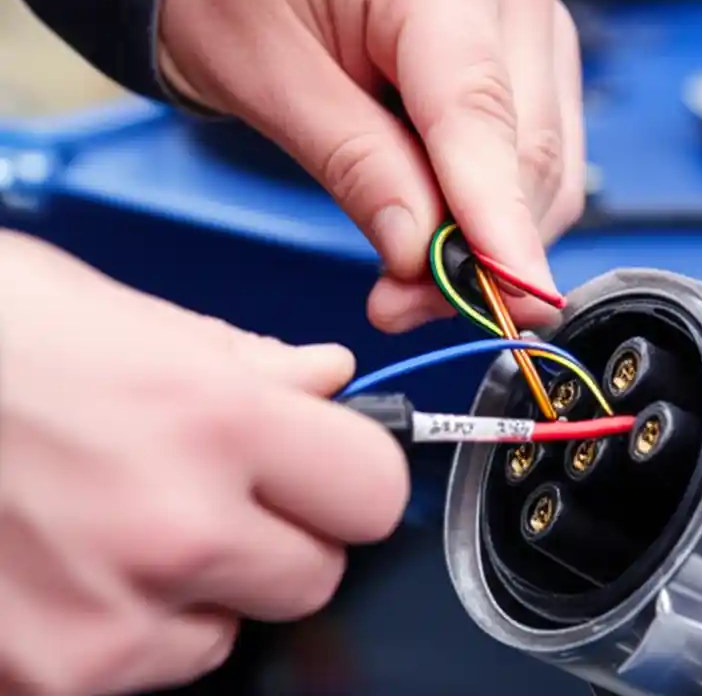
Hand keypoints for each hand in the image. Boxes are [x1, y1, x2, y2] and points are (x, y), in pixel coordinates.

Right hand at [0, 232, 407, 694]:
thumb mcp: (132, 318)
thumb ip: (254, 365)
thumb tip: (332, 384)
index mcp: (213, 420)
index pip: (375, 492)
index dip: (352, 477)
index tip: (327, 469)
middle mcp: (171, 528)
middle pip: (316, 576)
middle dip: (283, 538)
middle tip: (215, 493)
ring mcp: (106, 617)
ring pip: (230, 634)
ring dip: (200, 592)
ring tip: (116, 524)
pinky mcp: (50, 676)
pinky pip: (144, 670)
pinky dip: (126, 629)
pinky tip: (67, 566)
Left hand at [156, 0, 584, 332]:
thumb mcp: (265, 72)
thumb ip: (353, 162)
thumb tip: (420, 254)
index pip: (482, 112)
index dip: (498, 220)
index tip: (510, 301)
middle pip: (528, 149)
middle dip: (478, 250)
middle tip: (400, 306)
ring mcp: (526, 18)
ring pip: (545, 161)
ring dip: (488, 239)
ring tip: (406, 280)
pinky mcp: (526, 50)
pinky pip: (534, 147)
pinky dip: (492, 206)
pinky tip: (436, 234)